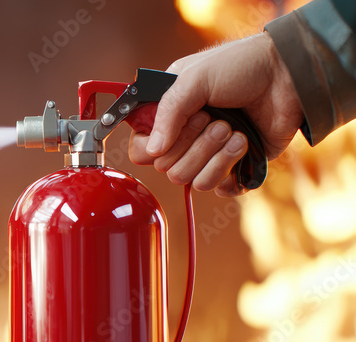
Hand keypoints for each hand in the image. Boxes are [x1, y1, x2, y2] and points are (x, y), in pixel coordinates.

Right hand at [128, 32, 303, 195]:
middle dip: (194, 145)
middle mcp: (184, 138)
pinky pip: (217, 187)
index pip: (142, 150)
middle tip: (215, 119)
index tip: (178, 125)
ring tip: (233, 130)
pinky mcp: (233, 167)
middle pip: (168, 169)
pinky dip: (229, 168)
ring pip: (191, 181)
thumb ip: (168, 113)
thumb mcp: (194, 78)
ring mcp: (208, 154)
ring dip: (214, 155)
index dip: (154, 147)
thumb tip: (153, 151)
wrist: (287, 75)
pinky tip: (243, 143)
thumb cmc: (240, 66)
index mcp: (167, 116)